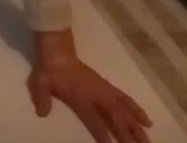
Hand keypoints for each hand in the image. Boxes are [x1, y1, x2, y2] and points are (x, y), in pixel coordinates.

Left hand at [29, 53, 152, 142]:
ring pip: (126, 110)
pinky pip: (127, 100)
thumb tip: (42, 113)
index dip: (103, 134)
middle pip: (117, 118)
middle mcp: (98, 96)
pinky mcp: (109, 87)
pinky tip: (146, 120)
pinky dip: (137, 110)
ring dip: (137, 125)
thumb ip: (42, 98)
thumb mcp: (40, 83)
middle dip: (128, 134)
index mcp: (82, 98)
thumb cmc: (50, 71)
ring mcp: (106, 91)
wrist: (59, 53)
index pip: (95, 120)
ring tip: (147, 140)